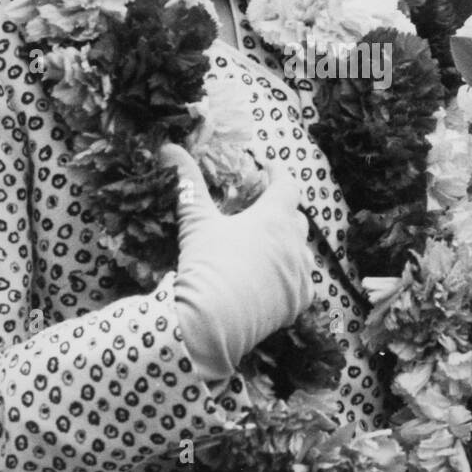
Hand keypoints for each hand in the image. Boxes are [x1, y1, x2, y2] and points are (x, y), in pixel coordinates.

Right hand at [160, 143, 314, 382]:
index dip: (278, 174)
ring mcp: (301, 275)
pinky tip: (274, 281)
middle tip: (262, 211)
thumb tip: (169, 147)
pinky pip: (302, 283)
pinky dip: (290, 278)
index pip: (287, 185)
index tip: (268, 168)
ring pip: (301, 252)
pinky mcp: (299, 303)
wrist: (211, 324)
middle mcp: (295, 244)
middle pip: (296, 219)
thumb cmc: (205, 265)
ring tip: (267, 248)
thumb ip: (187, 183)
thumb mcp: (196, 222)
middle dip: (282, 212)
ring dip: (287, 246)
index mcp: (274, 218)